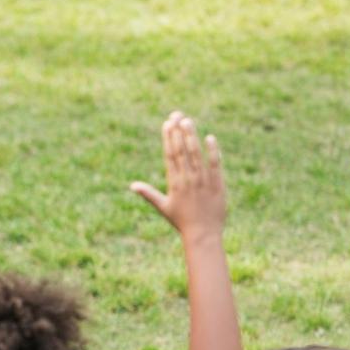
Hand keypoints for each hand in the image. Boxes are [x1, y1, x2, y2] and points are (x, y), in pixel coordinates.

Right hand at [131, 112, 226, 238]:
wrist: (203, 234)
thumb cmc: (181, 221)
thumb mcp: (163, 207)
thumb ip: (148, 194)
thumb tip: (132, 186)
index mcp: (174, 183)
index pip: (170, 156)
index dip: (168, 138)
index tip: (167, 124)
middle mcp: (187, 179)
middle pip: (182, 151)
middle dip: (178, 132)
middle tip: (177, 115)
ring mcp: (202, 180)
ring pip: (196, 154)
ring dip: (192, 136)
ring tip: (188, 121)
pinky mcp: (217, 184)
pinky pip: (215, 164)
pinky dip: (213, 150)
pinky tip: (210, 137)